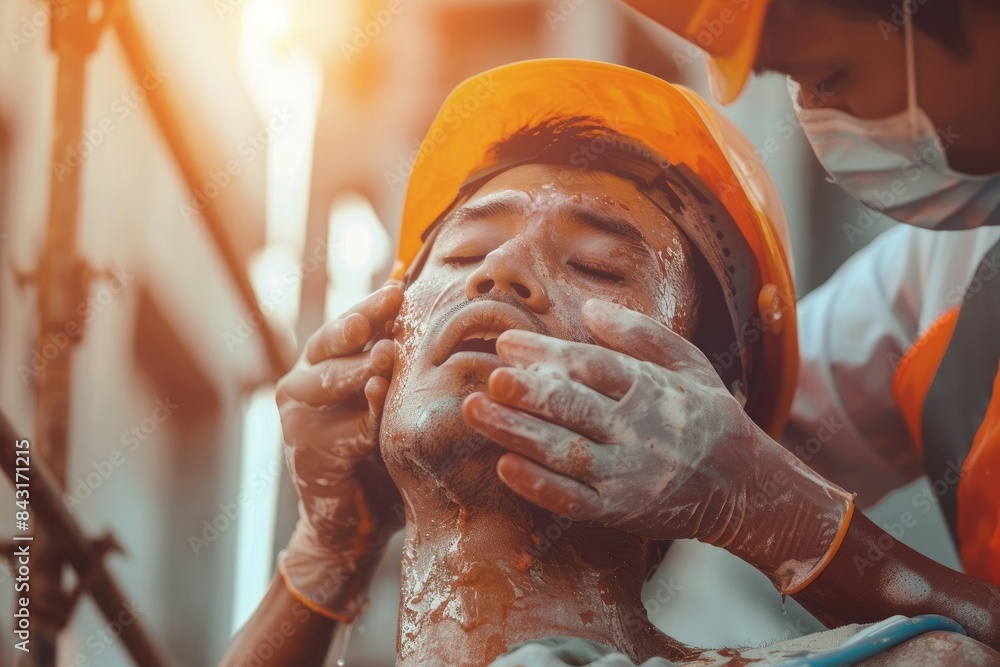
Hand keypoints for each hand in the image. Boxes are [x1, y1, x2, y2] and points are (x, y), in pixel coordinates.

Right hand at [276, 283, 404, 619]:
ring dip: (356, 368)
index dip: (373, 305)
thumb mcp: (394, 404)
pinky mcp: (304, 452)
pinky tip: (378, 401)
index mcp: (325, 363)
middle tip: (384, 309)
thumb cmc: (383, 453)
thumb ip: (401, 369)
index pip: (349, 325)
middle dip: (358, 324)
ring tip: (385, 356)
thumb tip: (439, 318)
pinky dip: (361, 418)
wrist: (358, 523)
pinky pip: (337, 430)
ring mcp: (297, 418)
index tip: (401, 287)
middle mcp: (303, 383)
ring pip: (324, 381)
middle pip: (327, 342)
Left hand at [463, 299, 852, 593]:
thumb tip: (589, 307)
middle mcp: (639, 431)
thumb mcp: (688, 365)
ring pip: (565, 453)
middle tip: (488, 378)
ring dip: (518, 432)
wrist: (743, 487)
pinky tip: (505, 466)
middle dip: (529, 392)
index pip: (593, 366)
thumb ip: (640, 335)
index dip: (548, 353)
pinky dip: (539, 486)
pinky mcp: (619, 511)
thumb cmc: (708, 416)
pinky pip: (574, 500)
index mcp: (652, 389)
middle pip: (575, 408)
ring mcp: (628, 475)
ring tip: (476, 412)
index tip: (507, 343)